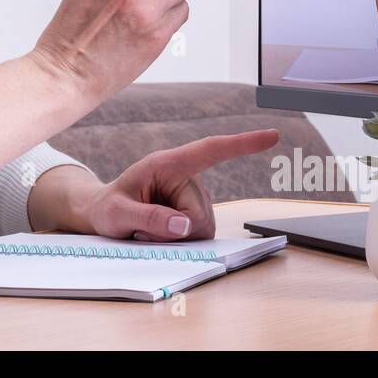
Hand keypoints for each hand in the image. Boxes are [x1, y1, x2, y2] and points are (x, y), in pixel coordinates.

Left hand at [81, 130, 281, 240]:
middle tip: (141, 227)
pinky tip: (159, 232)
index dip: (242, 144)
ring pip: (201, 228)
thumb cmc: (108, 207)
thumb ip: (148, 218)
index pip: (211, 150)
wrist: (105, 214)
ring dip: (174, 237)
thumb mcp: (117, 213)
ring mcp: (194, 198)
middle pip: (199, 215)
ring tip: (147, 227)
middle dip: (173, 230)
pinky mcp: (196, 214)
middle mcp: (187, 178)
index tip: (272, 136)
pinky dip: (179, 241)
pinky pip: (198, 235)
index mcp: (169, 164)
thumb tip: (185, 224)